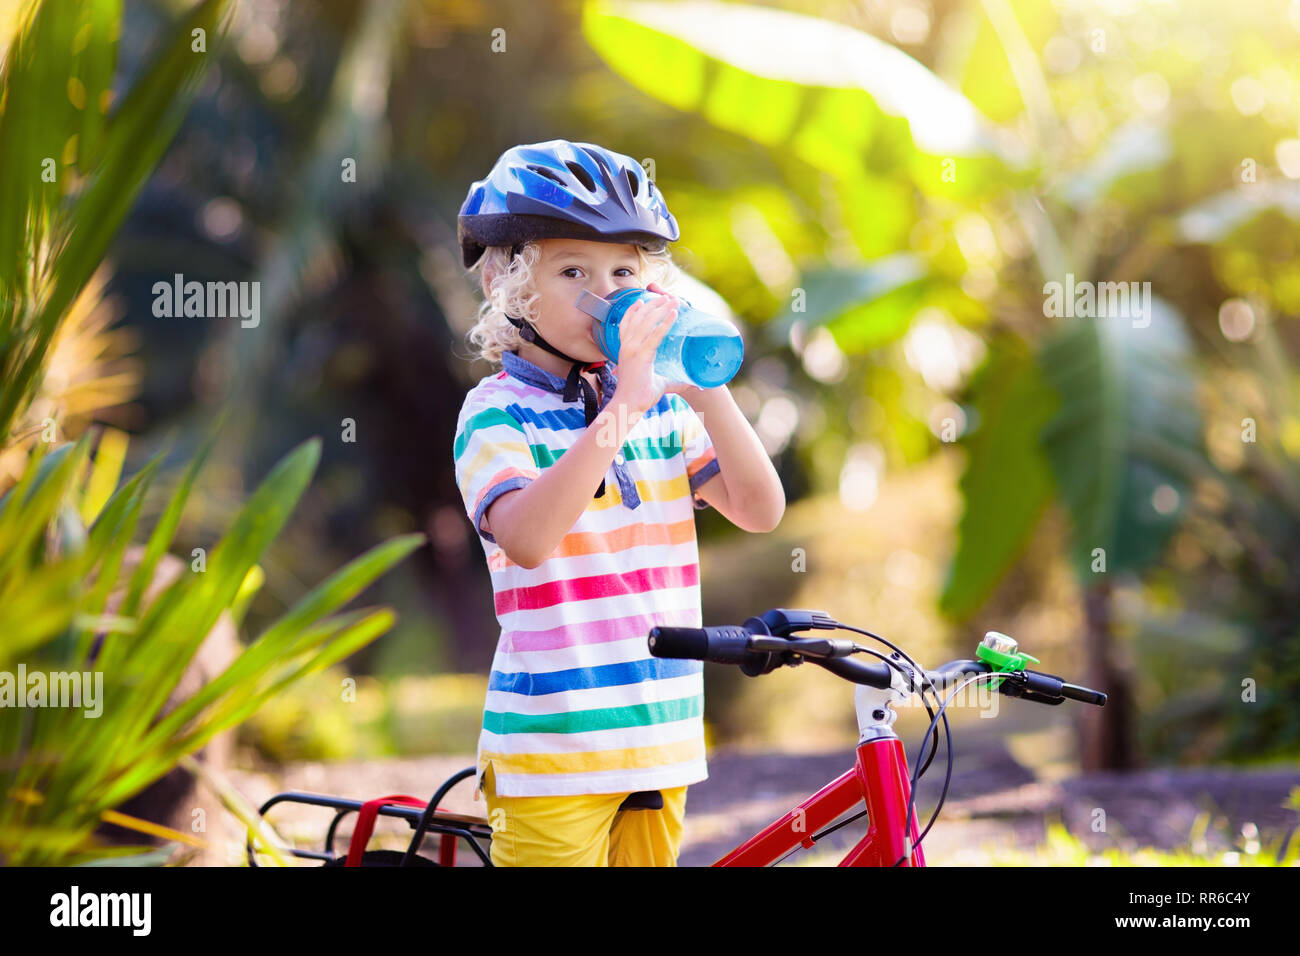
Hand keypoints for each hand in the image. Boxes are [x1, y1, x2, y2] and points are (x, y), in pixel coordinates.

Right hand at [611, 283, 679, 413]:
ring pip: (647, 321)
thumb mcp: (658, 383)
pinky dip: (665, 323)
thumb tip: (690, 383)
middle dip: (653, 305)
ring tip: (674, 300)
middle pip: (638, 317)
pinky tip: (674, 314)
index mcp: (625, 349)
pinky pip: (655, 335)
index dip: (633, 310)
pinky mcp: (641, 355)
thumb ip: (672, 380)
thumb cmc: (640, 396)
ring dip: (661, 308)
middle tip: (666, 297)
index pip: (626, 323)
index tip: (642, 300)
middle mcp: (627, 346)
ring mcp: (633, 350)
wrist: (630, 406)